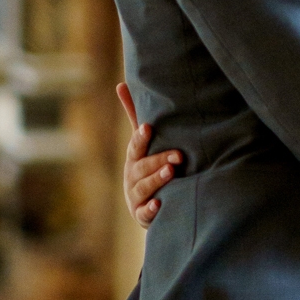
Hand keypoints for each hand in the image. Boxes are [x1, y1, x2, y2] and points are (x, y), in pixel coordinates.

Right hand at [117, 83, 182, 227]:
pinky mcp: (142, 215)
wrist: (147, 206)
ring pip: (144, 188)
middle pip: (142, 168)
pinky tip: (160, 204)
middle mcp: (131, 177)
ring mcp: (136, 197)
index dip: (140, 138)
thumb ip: (134, 116)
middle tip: (177, 155)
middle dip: (158, 160)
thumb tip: (121, 84)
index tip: (148, 128)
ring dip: (157, 180)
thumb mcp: (140, 144)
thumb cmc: (146, 167)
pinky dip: (151, 209)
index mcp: (133, 159)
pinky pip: (145, 213)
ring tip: (171, 172)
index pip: (135, 147)